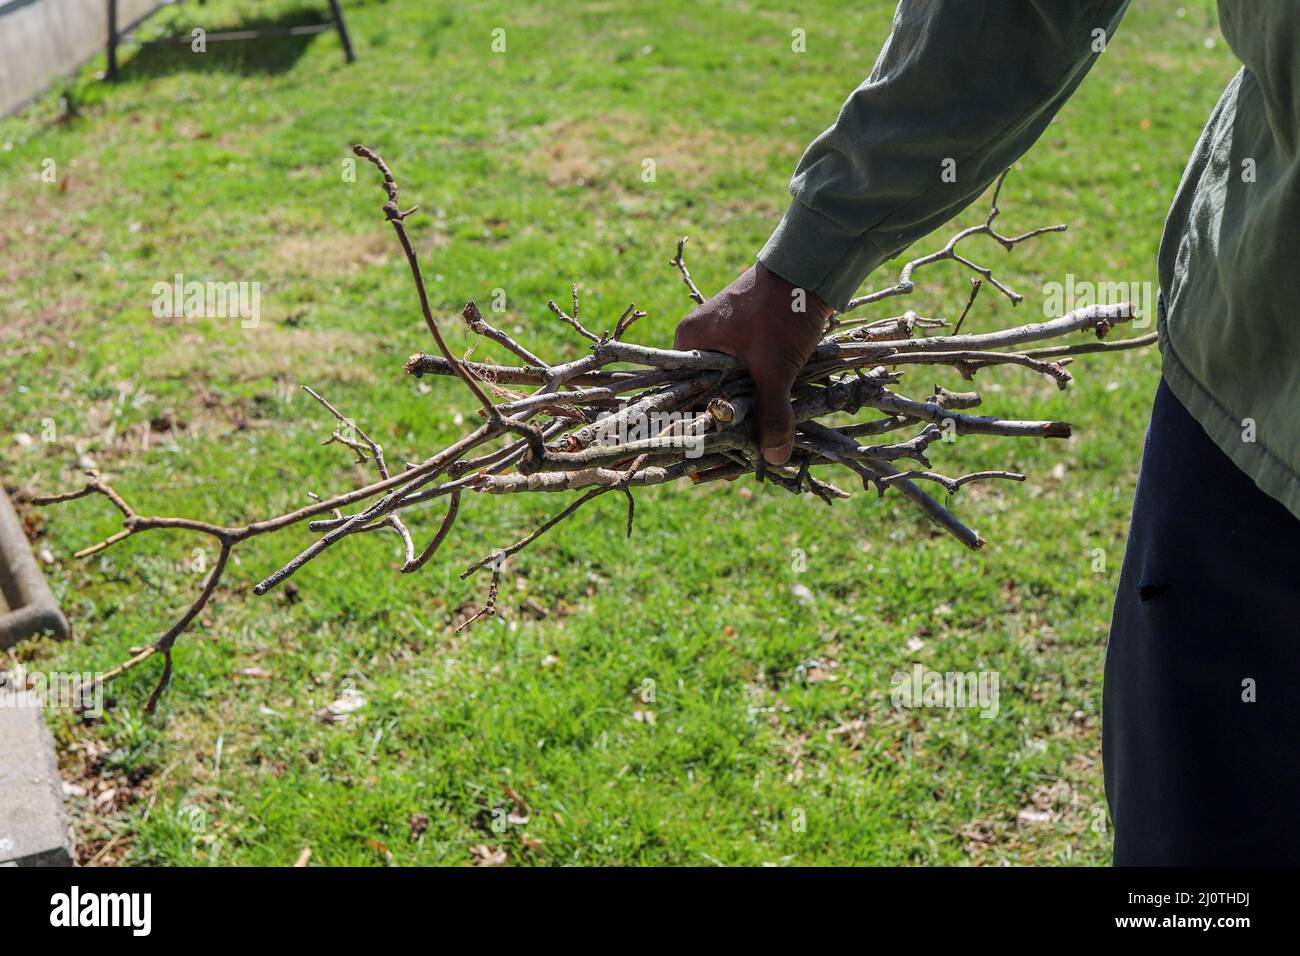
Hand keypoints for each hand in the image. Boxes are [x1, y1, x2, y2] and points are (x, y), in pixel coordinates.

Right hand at [674, 263, 830, 463]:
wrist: (811, 267)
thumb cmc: (781, 312)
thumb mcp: (774, 368)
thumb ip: (772, 414)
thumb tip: (773, 457)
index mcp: (689, 343)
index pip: (683, 397)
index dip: (700, 427)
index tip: (717, 453)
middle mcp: (698, 340)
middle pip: (707, 394)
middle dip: (727, 421)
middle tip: (743, 450)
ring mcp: (723, 337)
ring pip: (729, 384)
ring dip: (745, 406)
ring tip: (758, 436)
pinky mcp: (746, 336)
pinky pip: (745, 373)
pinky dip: (758, 390)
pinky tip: (771, 410)